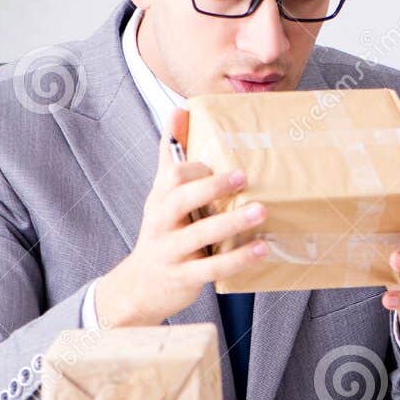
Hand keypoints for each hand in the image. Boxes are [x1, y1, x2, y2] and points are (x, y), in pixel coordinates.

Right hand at [93, 108, 268, 326]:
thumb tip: (178, 111)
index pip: (173, 176)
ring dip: (232, 222)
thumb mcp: (161, 196)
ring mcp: (171, 251)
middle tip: (243, 177)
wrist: (137, 288)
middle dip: (211, 187)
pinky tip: (262, 249)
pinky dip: (238, 258)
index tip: (224, 161)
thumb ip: (171, 157)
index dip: (196, 168)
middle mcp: (162, 223)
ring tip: (261, 211)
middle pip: (180, 200)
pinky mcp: (184, 278)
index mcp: (160, 200)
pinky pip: (212, 268)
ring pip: (199, 234)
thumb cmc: (161, 234)